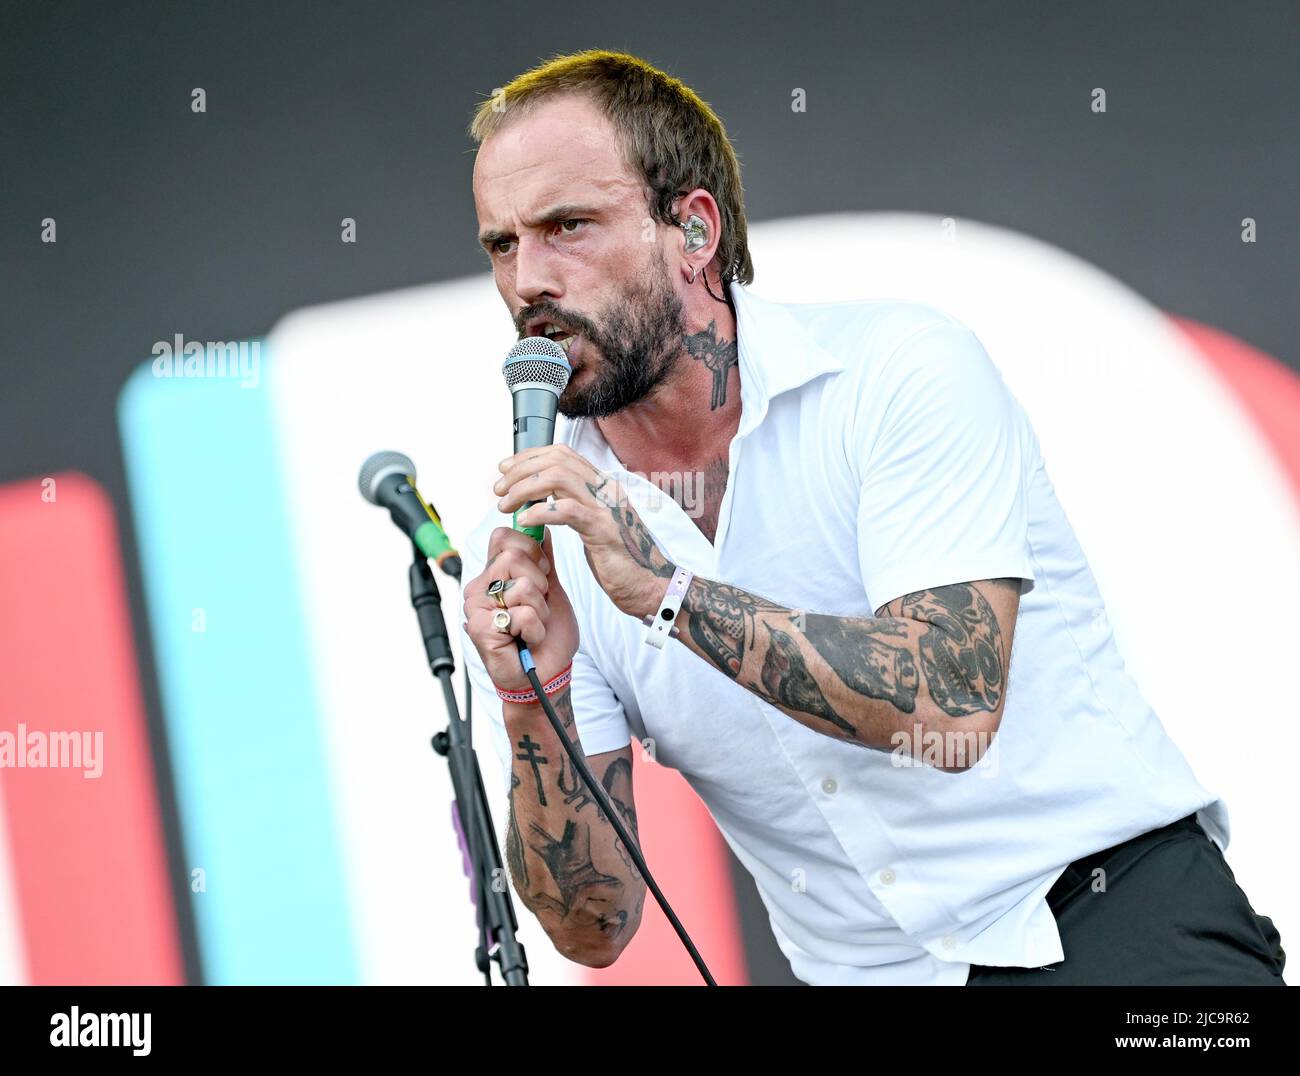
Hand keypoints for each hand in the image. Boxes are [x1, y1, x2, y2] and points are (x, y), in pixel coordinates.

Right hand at [463, 526, 577, 694]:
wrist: (546, 674)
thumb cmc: (546, 636)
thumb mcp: (551, 590)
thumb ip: (544, 559)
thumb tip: (542, 526)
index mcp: (493, 574)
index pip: (503, 536)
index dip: (531, 550)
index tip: (542, 574)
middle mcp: (480, 587)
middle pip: (514, 556)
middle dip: (540, 584)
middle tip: (538, 607)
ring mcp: (476, 607)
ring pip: (521, 586)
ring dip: (540, 610)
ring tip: (533, 625)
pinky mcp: (479, 628)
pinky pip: (522, 614)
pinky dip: (536, 629)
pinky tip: (526, 639)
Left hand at [493, 444, 676, 618]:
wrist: (652, 587)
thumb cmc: (623, 562)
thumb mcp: (594, 527)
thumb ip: (572, 509)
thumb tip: (540, 502)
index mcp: (603, 486)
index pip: (562, 454)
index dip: (529, 457)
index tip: (506, 471)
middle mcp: (606, 490)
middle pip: (556, 460)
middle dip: (520, 471)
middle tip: (499, 490)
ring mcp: (606, 507)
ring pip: (557, 478)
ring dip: (523, 489)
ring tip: (506, 506)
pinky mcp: (604, 530)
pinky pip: (566, 510)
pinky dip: (539, 511)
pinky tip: (524, 520)